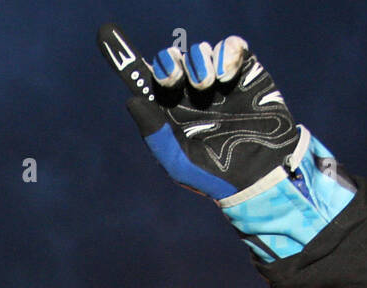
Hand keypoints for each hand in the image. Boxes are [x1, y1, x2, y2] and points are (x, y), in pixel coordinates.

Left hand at [96, 25, 298, 199]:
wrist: (262, 173)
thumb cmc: (216, 175)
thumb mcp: (178, 162)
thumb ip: (154, 133)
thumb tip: (131, 99)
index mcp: (168, 111)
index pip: (143, 79)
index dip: (122, 57)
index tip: (104, 33)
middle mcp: (189, 92)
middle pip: (170, 59)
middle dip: (168, 62)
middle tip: (173, 79)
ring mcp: (217, 81)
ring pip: (199, 51)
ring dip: (198, 63)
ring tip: (207, 86)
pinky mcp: (244, 73)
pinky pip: (231, 46)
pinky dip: (226, 54)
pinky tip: (227, 78)